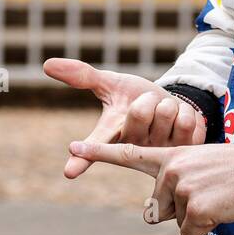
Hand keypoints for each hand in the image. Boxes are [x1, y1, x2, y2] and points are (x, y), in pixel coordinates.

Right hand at [43, 58, 205, 177]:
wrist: (172, 107)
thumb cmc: (135, 97)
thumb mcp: (111, 84)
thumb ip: (82, 76)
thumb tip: (46, 63)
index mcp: (113, 134)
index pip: (95, 145)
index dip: (82, 158)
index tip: (69, 171)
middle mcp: (133, 148)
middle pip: (140, 110)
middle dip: (147, 98)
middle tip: (147, 108)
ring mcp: (159, 152)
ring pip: (165, 111)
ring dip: (167, 104)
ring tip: (163, 117)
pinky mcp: (183, 152)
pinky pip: (187, 120)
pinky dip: (185, 112)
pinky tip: (179, 124)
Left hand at [67, 140, 233, 234]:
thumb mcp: (200, 165)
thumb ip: (174, 183)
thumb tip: (154, 214)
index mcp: (171, 156)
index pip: (129, 154)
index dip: (99, 152)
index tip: (73, 146)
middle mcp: (170, 169)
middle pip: (157, 209)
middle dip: (181, 209)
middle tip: (210, 191)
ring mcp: (181, 187)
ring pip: (175, 222)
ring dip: (196, 219)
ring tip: (218, 197)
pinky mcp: (195, 207)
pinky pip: (189, 233)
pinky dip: (206, 228)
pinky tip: (222, 209)